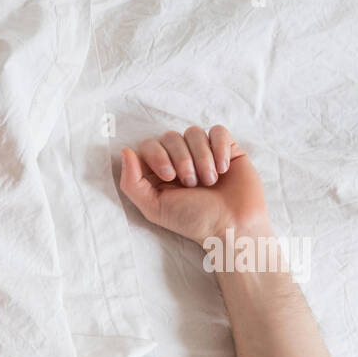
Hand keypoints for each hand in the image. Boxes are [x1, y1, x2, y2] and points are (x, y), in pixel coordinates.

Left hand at [118, 124, 269, 244]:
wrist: (232, 225)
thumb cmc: (193, 220)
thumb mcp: (154, 207)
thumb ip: (132, 183)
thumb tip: (125, 151)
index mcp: (159, 172)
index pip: (149, 145)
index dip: (157, 155)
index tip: (169, 177)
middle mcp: (179, 159)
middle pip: (170, 136)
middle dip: (181, 159)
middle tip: (192, 183)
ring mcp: (203, 152)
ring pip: (194, 132)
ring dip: (202, 158)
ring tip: (210, 181)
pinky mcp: (226, 148)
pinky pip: (218, 131)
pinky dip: (219, 149)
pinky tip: (223, 169)